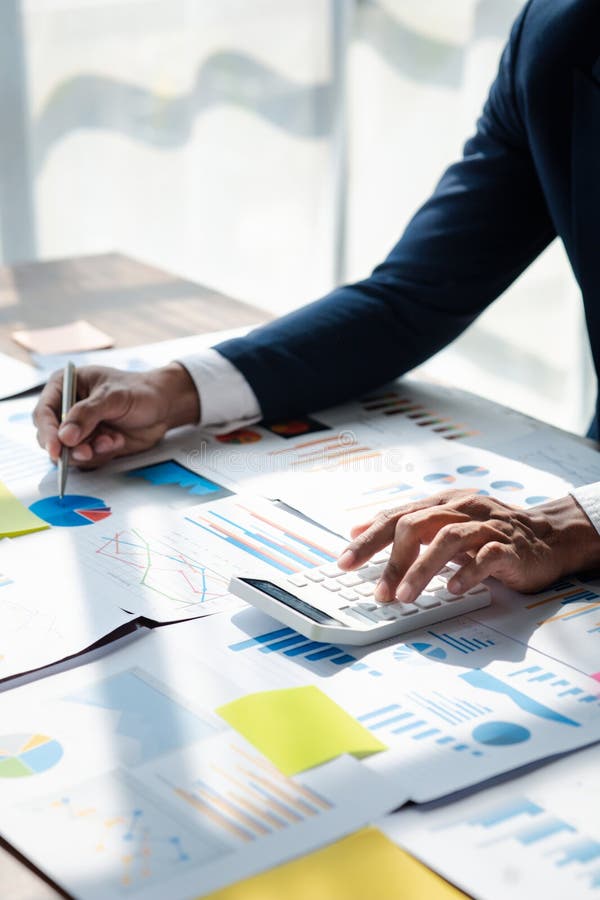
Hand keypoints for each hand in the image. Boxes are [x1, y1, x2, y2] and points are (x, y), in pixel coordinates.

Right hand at [33, 363, 199, 468]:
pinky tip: (117, 441)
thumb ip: (87, 415)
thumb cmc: (139, 391)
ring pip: (69, 452)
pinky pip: (87, 459)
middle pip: (51, 437)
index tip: (56, 447)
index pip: (44, 412)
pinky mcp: (92, 444)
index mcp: (65, 386)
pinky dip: (101, 454)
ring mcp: (80, 429)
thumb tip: (65, 436)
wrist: (164, 406)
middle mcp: (68, 409)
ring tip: (112, 440)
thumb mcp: (113, 397)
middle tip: (88, 451)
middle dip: (70, 447)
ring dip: (90, 451)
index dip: (48, 432)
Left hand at [337, 489, 599, 602]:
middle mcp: (461, 509)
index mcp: (442, 503)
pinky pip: (486, 557)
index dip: (368, 539)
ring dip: (422, 569)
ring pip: (448, 539)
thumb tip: (358, 529)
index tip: (344, 563)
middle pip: (416, 524)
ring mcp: (487, 526)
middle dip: (392, 560)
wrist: (549, 537)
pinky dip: (466, 573)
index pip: (397, 516)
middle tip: (378, 592)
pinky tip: (452, 590)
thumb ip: (406, 526)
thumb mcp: (444, 524)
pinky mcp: (511, 547)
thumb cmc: (490, 533)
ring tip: (405, 596)